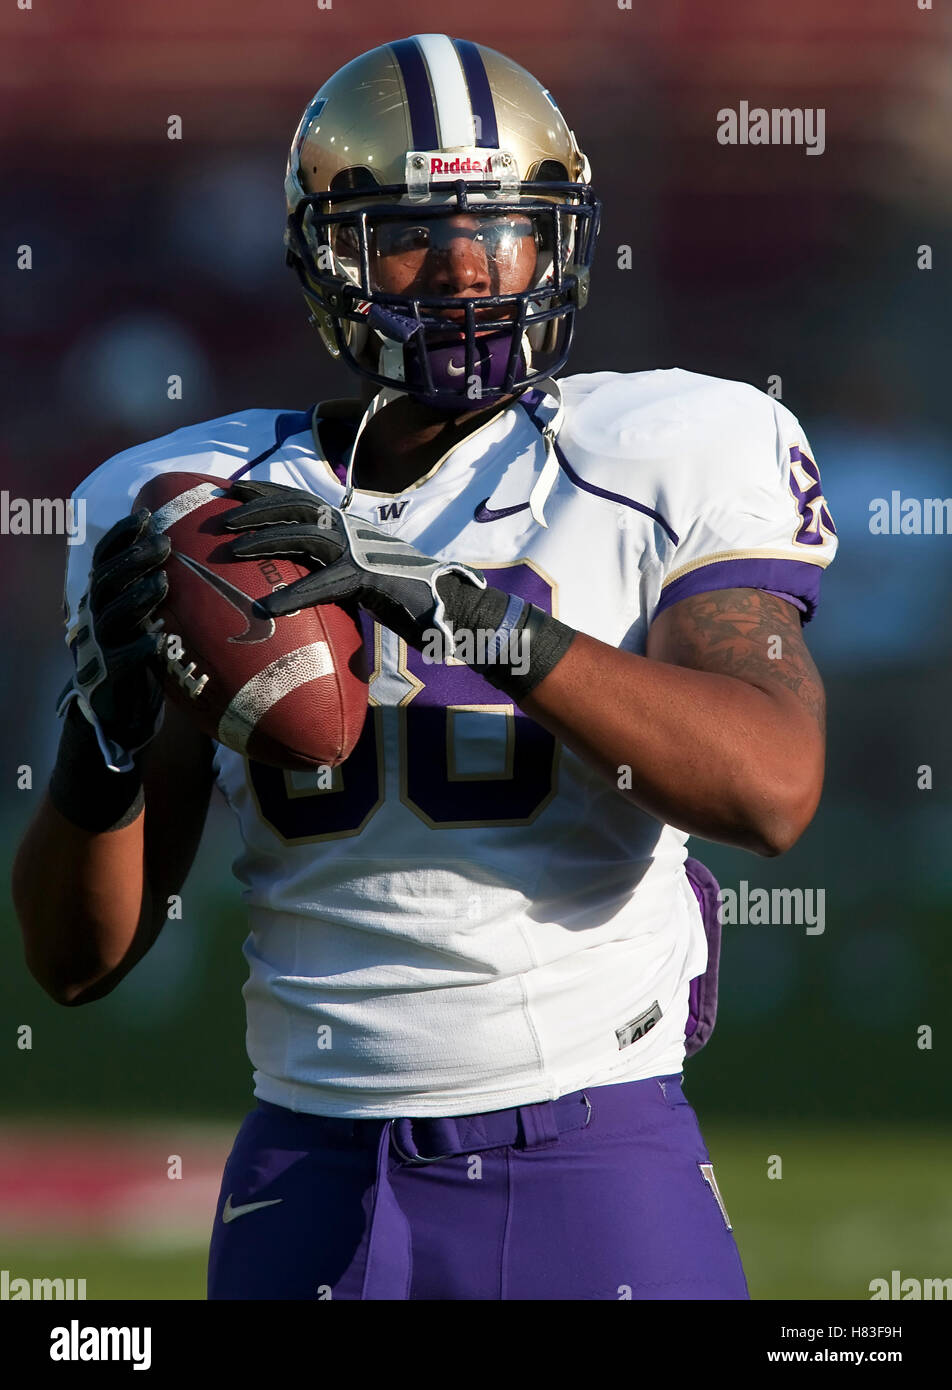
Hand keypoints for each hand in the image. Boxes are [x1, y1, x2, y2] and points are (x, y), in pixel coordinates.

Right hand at [59, 509, 170, 769]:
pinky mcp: (110, 676)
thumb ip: (163, 583)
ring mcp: (100, 645)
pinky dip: (137, 647)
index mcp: (104, 595)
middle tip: (164, 544)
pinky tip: (155, 638)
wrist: (120, 708)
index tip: (149, 514)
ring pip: (111, 616)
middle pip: (106, 580)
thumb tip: (209, 548)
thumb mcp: (151, 613)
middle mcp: (97, 615)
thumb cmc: (144, 650)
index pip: (105, 556)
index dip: (123, 535)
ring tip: (162, 582)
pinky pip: (121, 659)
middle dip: (133, 559)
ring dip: (136, 597)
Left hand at [223, 480, 486, 649]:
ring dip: (265, 540)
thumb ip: (331, 567)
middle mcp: (353, 531)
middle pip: (298, 507)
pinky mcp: (369, 578)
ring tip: (230, 553)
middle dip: (256, 506)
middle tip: (220, 514)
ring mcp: (361, 551)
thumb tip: (296, 577)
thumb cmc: (403, 596)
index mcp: (349, 526)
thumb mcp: (359, 573)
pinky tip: (266, 608)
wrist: (448, 607)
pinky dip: (293, 595)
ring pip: (305, 536)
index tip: (232, 488)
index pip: (302, 500)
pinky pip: (324, 584)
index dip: (267, 491)